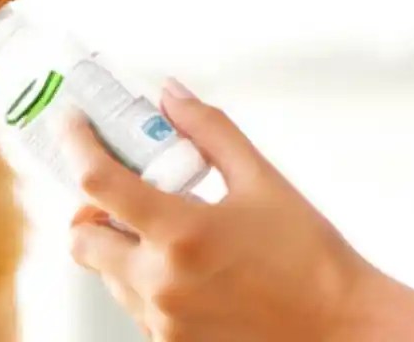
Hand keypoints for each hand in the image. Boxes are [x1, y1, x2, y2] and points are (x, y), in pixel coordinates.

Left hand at [63, 79, 383, 341]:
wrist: (342, 330)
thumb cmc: (312, 261)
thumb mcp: (264, 182)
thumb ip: (211, 131)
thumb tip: (171, 96)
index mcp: (182, 234)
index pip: (98, 181)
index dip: (75, 143)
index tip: (71, 122)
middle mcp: (161, 284)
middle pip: (81, 240)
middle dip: (90, 211)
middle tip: (122, 190)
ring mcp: (163, 323)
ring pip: (108, 275)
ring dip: (121, 246)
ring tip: (171, 230)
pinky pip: (136, 306)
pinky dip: (146, 279)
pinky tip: (190, 268)